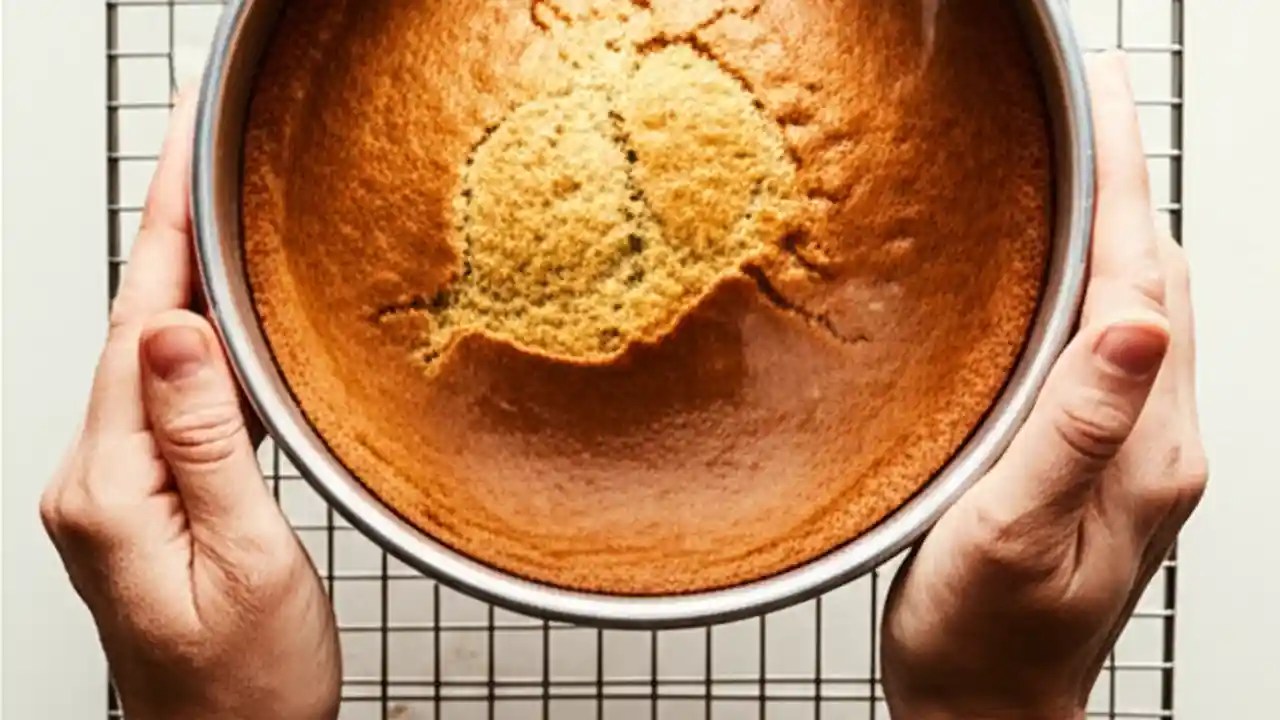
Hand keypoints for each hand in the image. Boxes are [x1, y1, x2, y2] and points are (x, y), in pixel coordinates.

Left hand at [39, 91, 340, 719]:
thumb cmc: (245, 688)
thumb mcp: (247, 562)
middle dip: (169, 233)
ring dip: (182, 281)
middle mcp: (96, 482)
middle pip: (133, 328)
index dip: (165, 230)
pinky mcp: (142, 501)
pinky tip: (219, 319)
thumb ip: (205, 445)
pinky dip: (195, 344)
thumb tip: (175, 334)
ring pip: (148, 359)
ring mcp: (114, 492)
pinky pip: (164, 400)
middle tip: (204, 156)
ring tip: (217, 214)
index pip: (138, 327)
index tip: (187, 154)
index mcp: (111, 489)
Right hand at [880, 53, 1205, 719]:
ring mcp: (1139, 451)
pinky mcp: (1110, 461)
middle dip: (1126, 188)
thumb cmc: (987, 644)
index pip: (1141, 284)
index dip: (1120, 185)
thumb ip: (1076, 432)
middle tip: (1084, 113)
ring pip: (1141, 309)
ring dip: (1116, 232)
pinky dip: (1095, 287)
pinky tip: (1059, 278)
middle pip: (1157, 281)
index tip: (1098, 104)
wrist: (992, 714)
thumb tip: (1138, 327)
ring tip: (1073, 172)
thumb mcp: (1013, 538)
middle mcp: (1158, 443)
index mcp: (1143, 452)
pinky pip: (1115, 349)